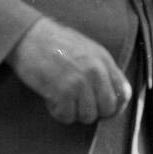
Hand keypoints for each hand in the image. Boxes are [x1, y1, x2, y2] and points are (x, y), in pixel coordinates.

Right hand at [6, 17, 130, 124]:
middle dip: (93, 111)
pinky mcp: (62, 92)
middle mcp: (95, 71)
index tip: (104, 111)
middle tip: (78, 105)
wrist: (28, 36)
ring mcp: (79, 82)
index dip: (116, 107)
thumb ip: (101, 69)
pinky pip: (67, 116)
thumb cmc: (54, 42)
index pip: (124, 93)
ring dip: (74, 112)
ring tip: (62, 98)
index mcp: (104, 60)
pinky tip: (51, 99)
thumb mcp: (87, 49)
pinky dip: (58, 112)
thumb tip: (112, 95)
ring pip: (88, 116)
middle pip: (107, 109)